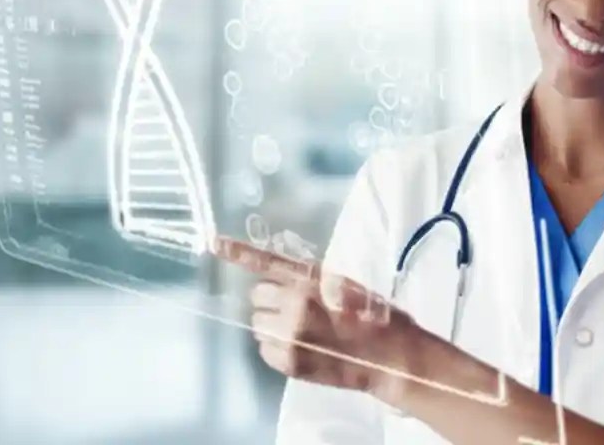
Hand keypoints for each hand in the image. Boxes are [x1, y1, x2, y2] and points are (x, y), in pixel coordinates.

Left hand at [213, 235, 420, 403]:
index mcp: (312, 281)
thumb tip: (288, 282)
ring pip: (259, 325)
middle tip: (297, 309)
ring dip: (273, 325)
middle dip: (271, 300)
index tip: (212, 242)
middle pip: (258, 296)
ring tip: (302, 331)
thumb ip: (313, 281)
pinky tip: (301, 348)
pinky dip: (277, 348)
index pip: (268, 261)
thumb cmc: (376, 316)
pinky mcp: (288, 362)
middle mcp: (295, 306)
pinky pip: (264, 350)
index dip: (237, 252)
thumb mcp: (348, 285)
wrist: (391, 357)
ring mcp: (289, 336)